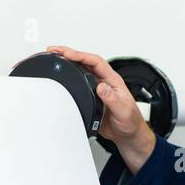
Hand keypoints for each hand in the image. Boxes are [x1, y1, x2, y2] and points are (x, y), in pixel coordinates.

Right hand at [45, 45, 155, 171]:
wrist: (128, 134)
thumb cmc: (130, 121)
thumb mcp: (123, 110)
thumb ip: (112, 99)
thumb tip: (101, 87)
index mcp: (113, 80)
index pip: (96, 62)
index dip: (82, 56)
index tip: (68, 54)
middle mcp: (104, 81)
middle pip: (86, 61)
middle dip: (70, 53)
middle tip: (55, 50)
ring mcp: (96, 87)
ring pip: (81, 69)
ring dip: (68, 62)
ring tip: (54, 56)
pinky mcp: (91, 95)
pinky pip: (78, 81)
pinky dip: (68, 75)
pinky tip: (61, 72)